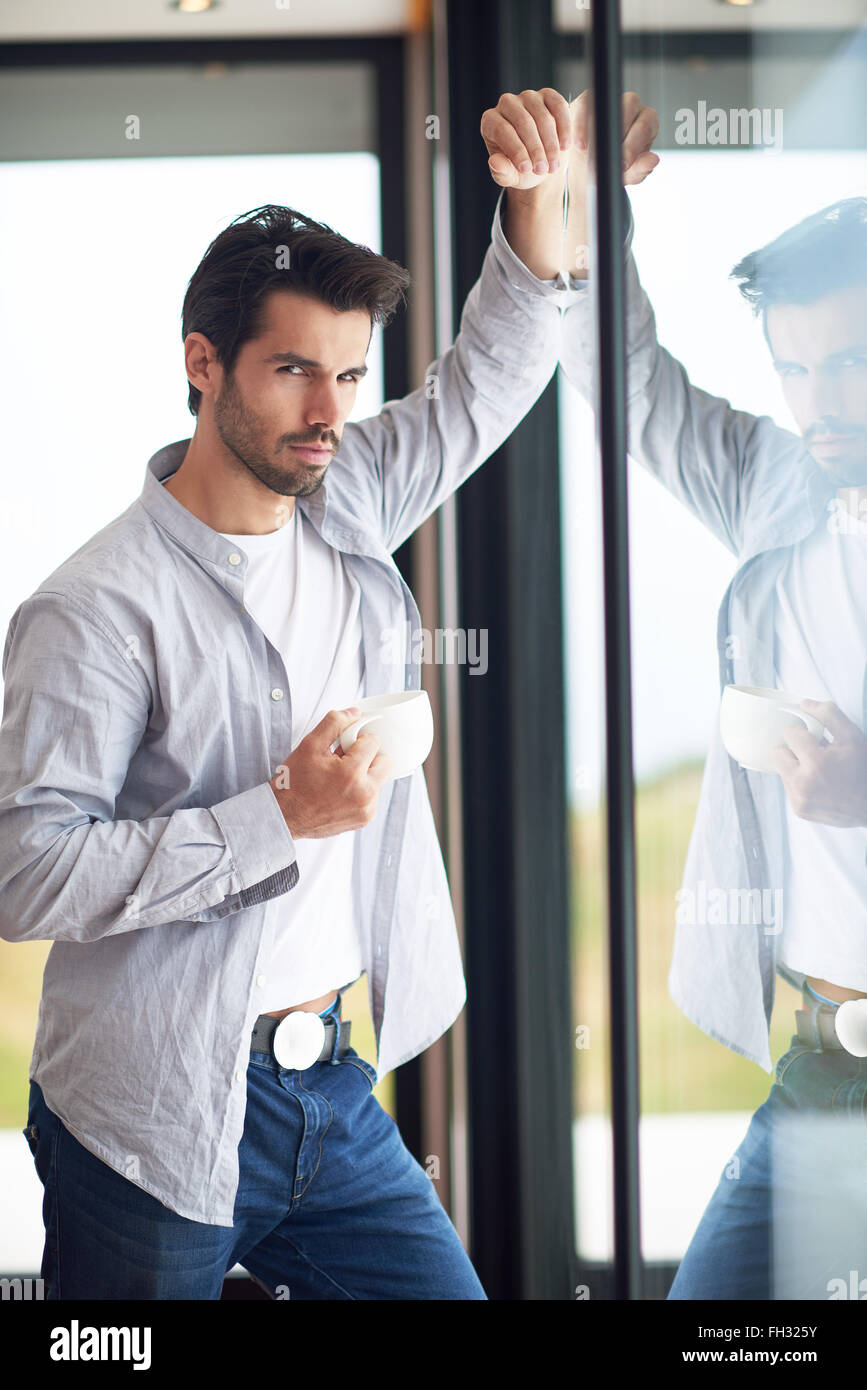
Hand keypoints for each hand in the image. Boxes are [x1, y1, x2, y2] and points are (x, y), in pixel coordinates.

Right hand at [269, 707, 391, 838]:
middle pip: (384, 761)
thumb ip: (334, 723)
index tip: (345, 745)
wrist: (284, 816)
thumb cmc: (294, 782)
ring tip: (340, 777)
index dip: (358, 739)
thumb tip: (355, 713)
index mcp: (351, 773)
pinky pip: (373, 796)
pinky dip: (362, 790)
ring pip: (379, 779)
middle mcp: (364, 794)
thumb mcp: (309, 745)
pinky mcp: (364, 819)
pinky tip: (341, 791)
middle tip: (345, 760)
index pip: (374, 742)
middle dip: (368, 756)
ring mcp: (366, 809)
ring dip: (365, 774)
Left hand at [481, 88, 571, 191]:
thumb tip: (494, 163)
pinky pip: (559, 106)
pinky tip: (565, 147)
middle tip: (542, 170)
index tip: (526, 169)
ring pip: (542, 116)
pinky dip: (564, 128)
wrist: (542, 160)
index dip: (515, 150)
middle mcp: (506, 104)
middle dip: (535, 149)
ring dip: (550, 144)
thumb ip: (501, 172)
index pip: (502, 131)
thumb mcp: (510, 175)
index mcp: (490, 121)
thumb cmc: (521, 168)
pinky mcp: (548, 95)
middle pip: (523, 122)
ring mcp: (528, 97)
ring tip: (553, 166)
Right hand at [569, 89, 659, 185]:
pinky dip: (580, 123)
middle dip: (618, 131)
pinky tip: (578, 143)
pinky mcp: (587, 101)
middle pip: (630, 104)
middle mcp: (631, 106)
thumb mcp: (627, 174)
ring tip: (587, 151)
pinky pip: (584, 104)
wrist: (588, 169)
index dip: (634, 144)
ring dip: (596, 126)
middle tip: (607, 157)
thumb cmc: (613, 167)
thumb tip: (653, 160)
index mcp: (646, 122)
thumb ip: (641, 168)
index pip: (645, 125)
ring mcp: (609, 102)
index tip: (623, 165)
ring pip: (606, 103)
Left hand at [767, 699, 866, 826]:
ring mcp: (800, 800)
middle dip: (792, 749)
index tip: (812, 736)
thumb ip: (829, 715)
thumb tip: (804, 704)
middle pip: (777, 753)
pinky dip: (799, 782)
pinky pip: (788, 787)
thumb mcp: (852, 736)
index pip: (789, 734)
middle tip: (812, 751)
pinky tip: (818, 782)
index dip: (801, 732)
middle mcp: (804, 784)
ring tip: (818, 768)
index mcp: (817, 763)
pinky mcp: (799, 810)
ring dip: (795, 765)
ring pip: (781, 770)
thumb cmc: (863, 769)